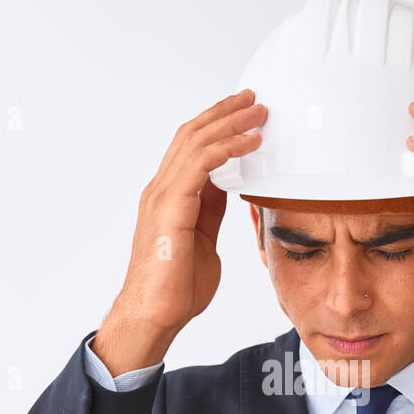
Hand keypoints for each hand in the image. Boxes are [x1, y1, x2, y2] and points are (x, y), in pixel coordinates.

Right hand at [93, 89, 266, 374]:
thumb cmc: (175, 288)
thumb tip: (225, 188)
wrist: (154, 314)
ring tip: (259, 113)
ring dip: (230, 123)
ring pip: (197, 142)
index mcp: (169, 196)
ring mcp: (163, 196)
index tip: (244, 113)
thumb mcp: (204, 240)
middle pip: (192, 135)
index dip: (217, 126)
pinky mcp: (171, 207)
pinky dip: (229, 148)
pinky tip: (251, 143)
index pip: (191, 148)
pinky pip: (202, 165)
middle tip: (254, 99)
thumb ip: (210, 211)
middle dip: (224, 113)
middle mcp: (161, 189)